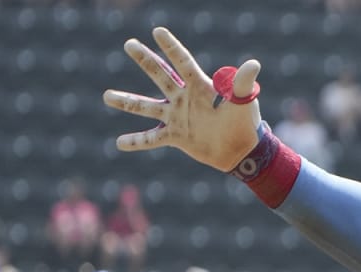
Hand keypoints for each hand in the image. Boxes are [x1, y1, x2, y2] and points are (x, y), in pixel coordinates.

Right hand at [102, 27, 262, 171]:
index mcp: (200, 87)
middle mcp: (184, 98)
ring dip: (127, 102)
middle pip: (161, 76)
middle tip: (130, 44)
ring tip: (107, 96)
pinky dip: (137, 141)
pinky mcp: (175, 136)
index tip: (158, 31)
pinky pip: (152, 139)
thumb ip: (243, 84)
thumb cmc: (245, 123)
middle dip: (145, 60)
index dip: (172, 48)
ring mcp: (177, 117)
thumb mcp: (244, 102)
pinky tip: (120, 143)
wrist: (242, 150)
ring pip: (147, 107)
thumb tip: (253, 63)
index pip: (183, 63)